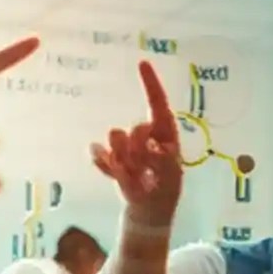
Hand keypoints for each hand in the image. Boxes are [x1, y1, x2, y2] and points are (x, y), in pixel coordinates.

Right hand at [91, 61, 182, 224]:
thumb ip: (162, 161)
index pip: (158, 104)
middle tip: (145, 171)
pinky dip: (106, 166)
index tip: (143, 63)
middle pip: (135, 128)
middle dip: (138, 149)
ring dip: (124, 161)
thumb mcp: (171, 177)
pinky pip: (101, 155)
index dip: (151, 84)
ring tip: (135, 177)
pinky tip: (114, 176)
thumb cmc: (166, 188)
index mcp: (165, 132)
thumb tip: (147, 144)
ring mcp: (126, 145)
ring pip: (116, 138)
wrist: (149, 210)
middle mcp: (145, 133)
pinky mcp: (110, 158)